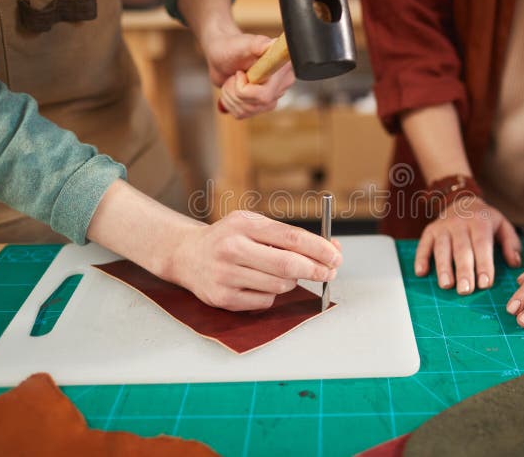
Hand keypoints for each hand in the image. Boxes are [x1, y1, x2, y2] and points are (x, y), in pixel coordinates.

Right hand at [168, 210, 340, 310]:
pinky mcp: (222, 298)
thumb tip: (331, 249)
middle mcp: (232, 248)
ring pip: (279, 285)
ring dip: (292, 282)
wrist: (187, 254)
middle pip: (287, 265)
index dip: (319, 249)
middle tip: (329, 272)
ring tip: (285, 273)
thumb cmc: (230, 238)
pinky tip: (261, 283)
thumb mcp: (253, 224)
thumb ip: (288, 236)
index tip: (336, 256)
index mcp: (244, 224)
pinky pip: (264, 300)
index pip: (291, 238)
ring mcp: (225, 274)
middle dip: (315, 270)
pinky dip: (272, 293)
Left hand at [201, 27, 294, 118]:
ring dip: (231, 95)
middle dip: (236, 91)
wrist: (221, 54)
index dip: (245, 88)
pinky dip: (230, 102)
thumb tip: (272, 43)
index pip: (265, 95)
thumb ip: (258, 43)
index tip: (239, 72)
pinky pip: (242, 114)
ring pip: (247, 111)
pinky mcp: (260, 105)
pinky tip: (233, 88)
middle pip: (256, 105)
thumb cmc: (232, 46)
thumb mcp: (243, 43)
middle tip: (234, 75)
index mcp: (283, 70)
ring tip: (232, 79)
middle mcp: (281, 85)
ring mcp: (272, 97)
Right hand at [414, 197, 521, 294]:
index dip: (483, 264)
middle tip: (465, 290)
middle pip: (461, 249)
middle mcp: (460, 223)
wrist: (462, 201)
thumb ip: (512, 244)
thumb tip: (515, 263)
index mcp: (480, 223)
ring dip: (443, 267)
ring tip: (446, 285)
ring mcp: (443, 227)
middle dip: (463, 270)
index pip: (482, 245)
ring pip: (442, 248)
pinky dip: (421, 258)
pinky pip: (424, 244)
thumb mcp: (503, 226)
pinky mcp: (430, 231)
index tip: (485, 284)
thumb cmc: (485, 220)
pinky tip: (421, 272)